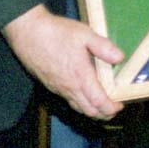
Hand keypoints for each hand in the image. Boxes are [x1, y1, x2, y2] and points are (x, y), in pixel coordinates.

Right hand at [3, 4, 123, 119]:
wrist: (28, 33)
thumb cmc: (57, 33)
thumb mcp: (84, 34)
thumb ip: (103, 47)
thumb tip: (120, 58)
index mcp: (80, 77)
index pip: (98, 102)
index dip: (111, 109)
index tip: (120, 106)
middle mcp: (69, 87)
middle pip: (88, 111)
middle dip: (103, 114)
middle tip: (113, 109)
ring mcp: (58, 88)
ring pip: (77, 107)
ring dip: (91, 110)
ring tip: (101, 105)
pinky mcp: (49, 84)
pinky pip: (68, 100)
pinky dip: (79, 103)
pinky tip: (82, 93)